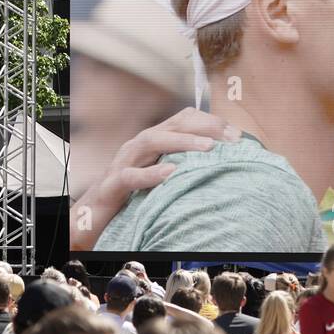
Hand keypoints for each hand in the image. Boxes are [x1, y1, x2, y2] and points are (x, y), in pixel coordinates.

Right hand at [70, 109, 241, 250]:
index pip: (185, 119)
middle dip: (204, 127)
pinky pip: (131, 176)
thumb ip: (187, 166)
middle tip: (231, 139)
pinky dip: (151, 174)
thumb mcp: (164, 176)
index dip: (212, 123)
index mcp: (155, 141)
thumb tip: (223, 166)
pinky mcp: (113, 184)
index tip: (238, 137)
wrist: (95, 214)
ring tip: (208, 148)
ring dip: (182, 142)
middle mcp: (140, 146)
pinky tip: (170, 174)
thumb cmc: (134, 194)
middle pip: (173, 124)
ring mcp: (124, 162)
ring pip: (152, 141)